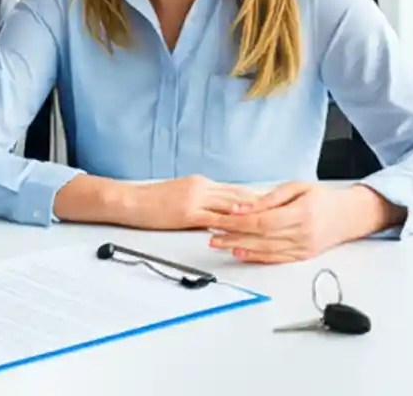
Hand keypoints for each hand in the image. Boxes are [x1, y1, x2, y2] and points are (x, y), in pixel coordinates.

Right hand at [121, 175, 259, 229]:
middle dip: (259, 203)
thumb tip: (217, 212)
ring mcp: (196, 199)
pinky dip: (230, 224)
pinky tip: (242, 229)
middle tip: (280, 210)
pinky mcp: (188, 213)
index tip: (271, 201)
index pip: (233, 189)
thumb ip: (200, 201)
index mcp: (201, 183)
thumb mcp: (180, 195)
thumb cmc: (151, 201)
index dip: (254, 195)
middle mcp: (202, 187)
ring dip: (250, 213)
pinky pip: (214, 219)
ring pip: (230, 206)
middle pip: (237, 195)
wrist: (131, 201)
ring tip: (270, 220)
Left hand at [205, 182, 404, 263]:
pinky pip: (275, 259)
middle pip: (260, 237)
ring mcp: (302, 247)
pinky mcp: (302, 256)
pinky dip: (256, 257)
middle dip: (233, 236)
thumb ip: (269, 198)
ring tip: (220, 244)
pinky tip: (240, 253)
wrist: (349, 216)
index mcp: (301, 213)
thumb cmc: (322, 198)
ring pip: (265, 250)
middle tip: (212, 235)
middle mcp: (302, 234)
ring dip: (239, 248)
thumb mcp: (297, 187)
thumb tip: (243, 206)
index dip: (240, 222)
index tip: (222, 219)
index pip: (262, 221)